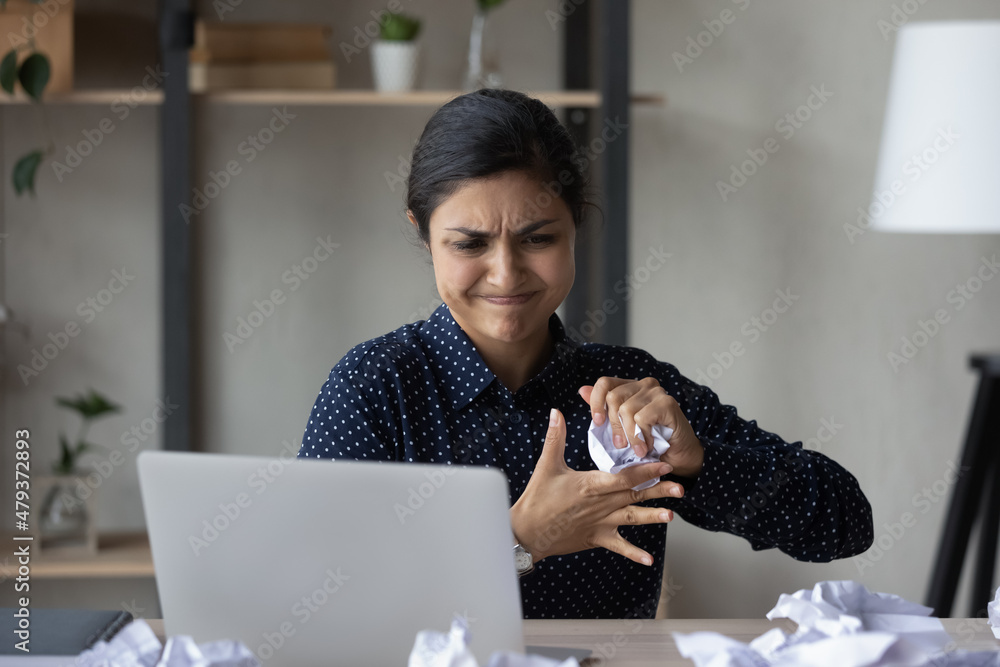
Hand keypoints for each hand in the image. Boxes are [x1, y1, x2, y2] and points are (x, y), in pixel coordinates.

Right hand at [509, 408, 682, 565]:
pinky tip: (649, 560)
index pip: (624, 476)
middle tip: (680, 486)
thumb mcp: (547, 465)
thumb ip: (556, 437)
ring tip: (672, 515)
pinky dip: (634, 553)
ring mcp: (600, 523)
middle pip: (634, 495)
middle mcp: (600, 504)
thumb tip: (557, 412)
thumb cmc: (537, 498)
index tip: (664, 463)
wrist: (527, 532)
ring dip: (653, 516)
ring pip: (632, 518)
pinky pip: (618, 546)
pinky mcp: (596, 538)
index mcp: (591, 485)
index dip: (646, 470)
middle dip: (659, 490)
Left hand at [579, 376, 703, 477]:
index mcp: (630, 388)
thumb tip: (582, 390)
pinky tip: (648, 446)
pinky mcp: (667, 403)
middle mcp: (644, 385)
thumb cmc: (650, 442)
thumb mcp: (622, 427)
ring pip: (627, 409)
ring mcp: (657, 392)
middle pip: (614, 397)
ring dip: (630, 436)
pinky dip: (642, 437)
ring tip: (638, 449)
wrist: (678, 458)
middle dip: (614, 425)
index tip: (598, 423)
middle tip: (621, 445)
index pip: (605, 383)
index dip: (596, 401)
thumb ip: (605, 408)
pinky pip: (641, 418)